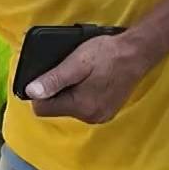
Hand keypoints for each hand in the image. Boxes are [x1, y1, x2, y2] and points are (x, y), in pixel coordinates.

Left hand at [23, 32, 160, 123]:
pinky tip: (90, 80)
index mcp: (81, 106)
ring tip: (80, 74)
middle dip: (57, 91)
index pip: (42, 109)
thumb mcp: (76, 62)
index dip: (40, 91)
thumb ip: (53, 79)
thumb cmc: (107, 54)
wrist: (137, 52)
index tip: (48, 76)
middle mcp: (90, 117)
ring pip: (70, 107)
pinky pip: (83, 106)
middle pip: (57, 108)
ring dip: (69, 92)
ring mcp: (100, 116)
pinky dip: (82, 94)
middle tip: (67, 71)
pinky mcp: (106, 112)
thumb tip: (31, 91)